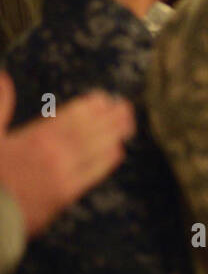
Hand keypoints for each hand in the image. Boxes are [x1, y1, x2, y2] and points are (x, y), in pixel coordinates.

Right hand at [0, 73, 134, 235]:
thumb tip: (4, 77)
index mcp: (35, 138)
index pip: (71, 117)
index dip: (90, 106)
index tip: (103, 98)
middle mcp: (55, 155)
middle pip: (90, 131)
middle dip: (109, 117)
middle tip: (126, 106)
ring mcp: (63, 176)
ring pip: (95, 151)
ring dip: (114, 135)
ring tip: (128, 124)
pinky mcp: (66, 196)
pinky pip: (93, 175)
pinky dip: (106, 161)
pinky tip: (117, 152)